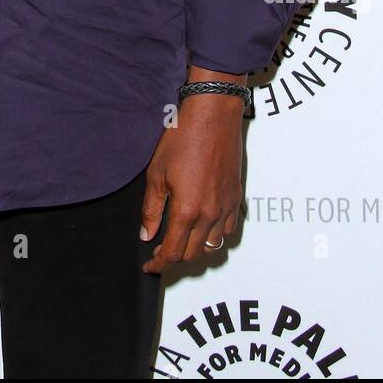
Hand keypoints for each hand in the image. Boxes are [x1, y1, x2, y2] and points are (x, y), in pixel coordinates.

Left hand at [139, 94, 243, 272]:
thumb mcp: (157, 173)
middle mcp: (210, 214)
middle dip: (175, 258)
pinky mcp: (236, 197)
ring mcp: (226, 207)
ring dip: (195, 249)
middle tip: (159, 251)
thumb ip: (152, 209)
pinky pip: (228, 230)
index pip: (173, 253)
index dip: (158, 264)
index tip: (149, 266)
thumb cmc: (182, 138)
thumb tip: (147, 235)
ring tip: (180, 239)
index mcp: (187, 211)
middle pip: (193, 254)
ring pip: (213, 246)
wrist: (212, 116)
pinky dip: (214, 236)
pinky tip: (203, 225)